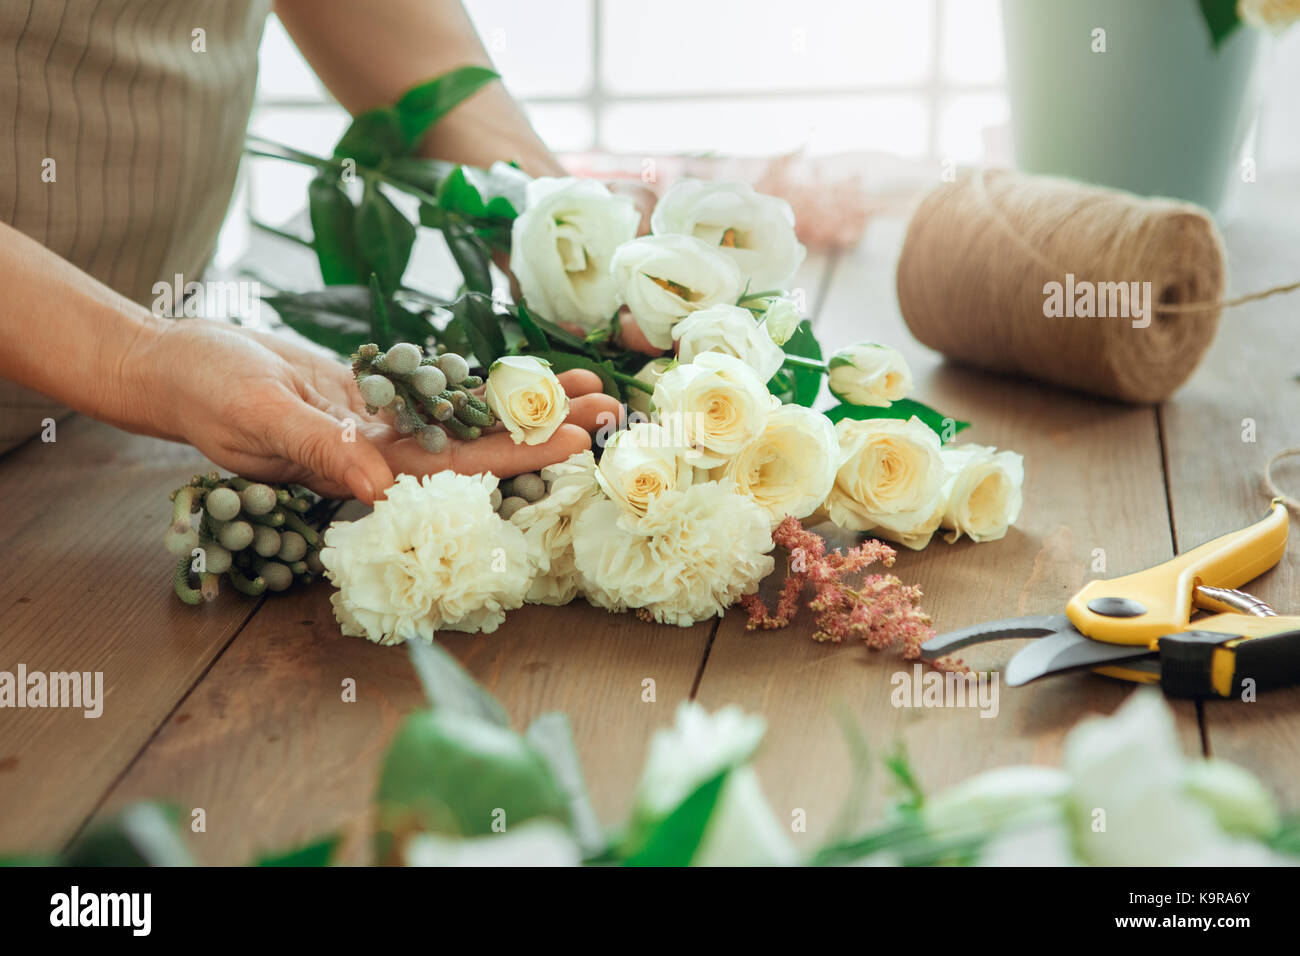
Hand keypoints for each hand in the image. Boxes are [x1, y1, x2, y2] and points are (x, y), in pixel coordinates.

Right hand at [131, 320, 620, 502]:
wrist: (181, 364)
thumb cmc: (206, 390)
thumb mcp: (257, 415)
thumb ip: (318, 451)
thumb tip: (378, 486)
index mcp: (360, 469)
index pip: (455, 467)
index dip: (516, 454)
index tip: (573, 442)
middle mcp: (384, 456)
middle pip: (481, 447)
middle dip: (546, 431)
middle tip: (611, 414)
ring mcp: (384, 427)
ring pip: (471, 419)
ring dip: (531, 407)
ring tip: (594, 390)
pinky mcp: (378, 397)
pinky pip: (444, 391)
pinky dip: (487, 383)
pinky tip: (532, 375)